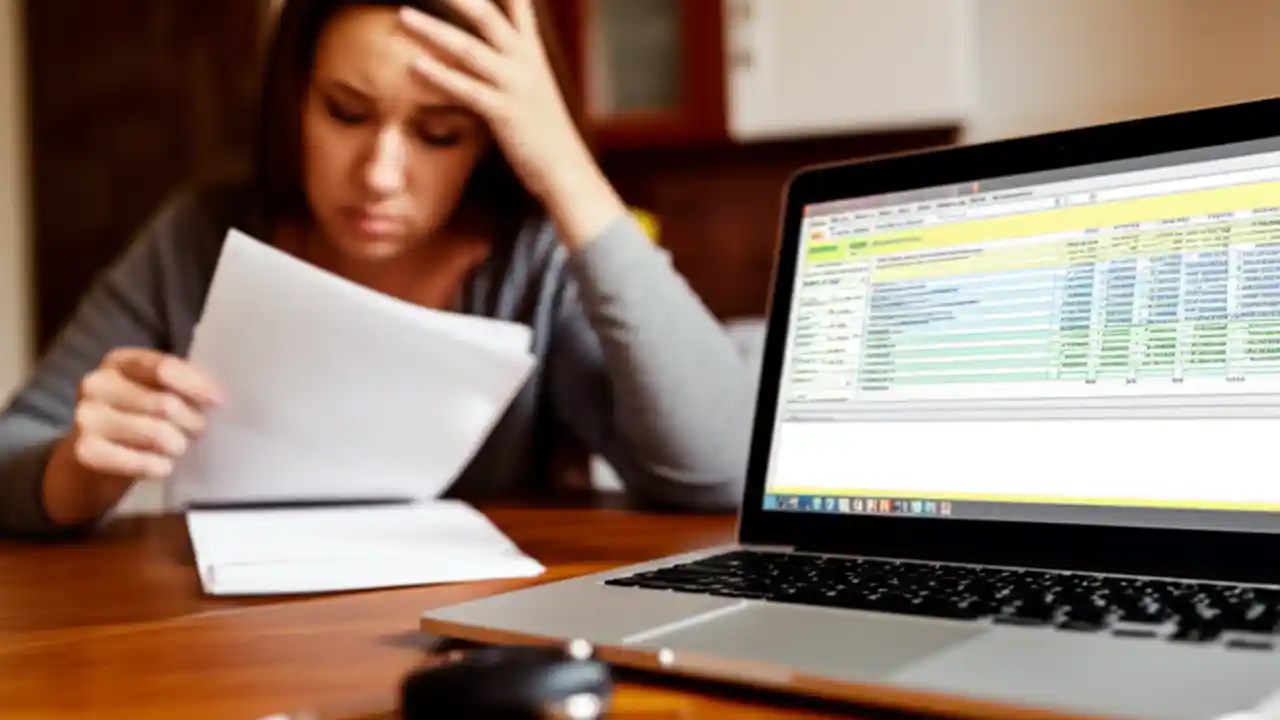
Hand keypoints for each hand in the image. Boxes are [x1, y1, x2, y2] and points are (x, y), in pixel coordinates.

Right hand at [44, 348, 223, 525]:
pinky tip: (163, 466)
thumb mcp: (156, 392)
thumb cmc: (137, 417)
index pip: (164, 367)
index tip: (219, 401)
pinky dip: (159, 466)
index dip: (196, 385)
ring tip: (179, 448)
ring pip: (156, 433)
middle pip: (165, 404)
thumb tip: (217, 397)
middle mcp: (96, 383)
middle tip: (198, 432)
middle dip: (192, 422)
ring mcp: (86, 417)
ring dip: (178, 445)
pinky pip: (139, 461)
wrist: (93, 458)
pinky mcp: (85, 451)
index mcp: (119, 361)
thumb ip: (181, 386)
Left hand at [399, 0, 627, 246]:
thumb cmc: (542, 129)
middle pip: (487, 13)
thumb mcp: (534, 83)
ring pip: (470, 49)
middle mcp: (525, 61)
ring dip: (434, 30)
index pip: (517, 4)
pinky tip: (415, 66)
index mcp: (531, 51)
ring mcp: (517, 86)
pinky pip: (468, 91)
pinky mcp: (506, 114)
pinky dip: (441, 76)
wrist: (566, 169)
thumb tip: (489, 43)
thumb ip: (514, 56)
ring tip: (403, 15)